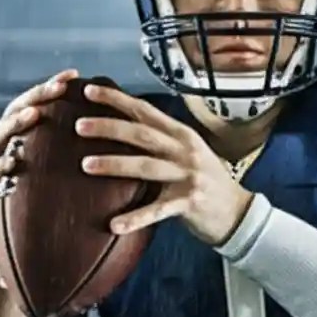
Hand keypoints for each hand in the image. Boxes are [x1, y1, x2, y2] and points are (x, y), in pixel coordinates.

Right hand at [0, 68, 79, 288]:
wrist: (9, 257)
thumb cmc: (42, 219)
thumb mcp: (61, 186)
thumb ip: (76, 164)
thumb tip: (120, 149)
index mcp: (23, 143)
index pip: (37, 107)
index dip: (51, 88)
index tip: (75, 75)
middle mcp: (3, 150)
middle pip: (14, 113)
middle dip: (34, 96)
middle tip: (56, 88)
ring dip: (15, 125)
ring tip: (34, 115)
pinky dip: (0, 168)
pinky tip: (13, 162)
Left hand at [75, 84, 253, 245]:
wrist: (237, 211)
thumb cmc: (204, 179)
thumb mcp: (187, 152)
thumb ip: (160, 140)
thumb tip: (120, 127)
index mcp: (181, 134)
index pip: (144, 111)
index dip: (116, 100)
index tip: (89, 91)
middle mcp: (185, 150)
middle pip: (141, 135)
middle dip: (108, 128)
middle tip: (78, 126)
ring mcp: (188, 176)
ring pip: (145, 167)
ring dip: (114, 164)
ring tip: (85, 165)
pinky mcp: (189, 203)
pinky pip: (157, 211)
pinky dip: (135, 218)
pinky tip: (114, 225)